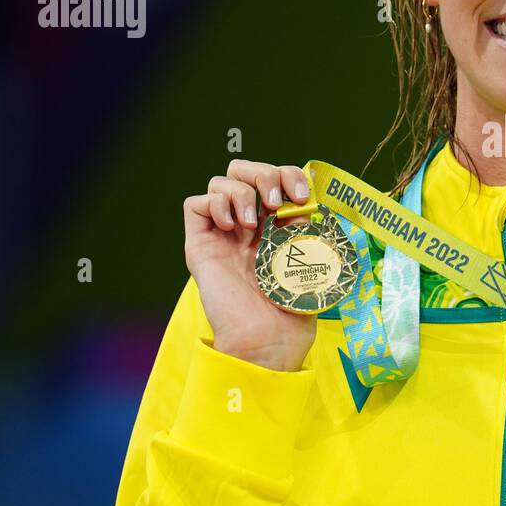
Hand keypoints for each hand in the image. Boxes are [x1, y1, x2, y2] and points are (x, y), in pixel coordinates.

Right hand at [182, 159, 318, 371]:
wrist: (268, 337)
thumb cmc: (292, 306)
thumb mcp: (310, 257)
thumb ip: (305, 224)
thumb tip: (308, 195)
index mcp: (276, 224)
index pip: (276, 178)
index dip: (289, 175)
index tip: (303, 196)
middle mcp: (248, 225)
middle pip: (244, 169)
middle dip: (264, 174)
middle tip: (277, 202)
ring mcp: (223, 233)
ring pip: (220, 182)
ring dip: (241, 193)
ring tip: (252, 226)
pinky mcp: (200, 244)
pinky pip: (195, 203)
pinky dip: (214, 205)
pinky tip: (231, 228)